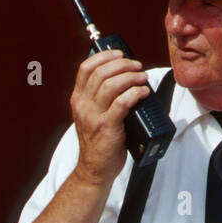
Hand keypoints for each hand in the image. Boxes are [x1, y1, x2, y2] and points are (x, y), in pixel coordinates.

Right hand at [70, 48, 151, 184]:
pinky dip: (135, 93)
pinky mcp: (106, 128)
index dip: (103, 56)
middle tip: (137, 65)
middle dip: (122, 64)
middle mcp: (82, 106)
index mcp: (78, 99)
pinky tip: (143, 92)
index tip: (119, 53)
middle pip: (100, 73)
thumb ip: (100, 97)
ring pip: (111, 85)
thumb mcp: (91, 115)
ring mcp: (93, 117)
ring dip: (131, 77)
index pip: (85, 68)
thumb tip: (123, 74)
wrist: (94, 170)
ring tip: (142, 77)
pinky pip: (122, 103)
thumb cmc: (98, 140)